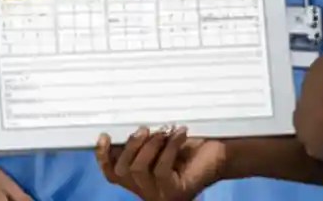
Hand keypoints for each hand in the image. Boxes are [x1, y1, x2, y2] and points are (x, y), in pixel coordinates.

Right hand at [96, 126, 226, 200]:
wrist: (220, 155)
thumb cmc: (190, 147)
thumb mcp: (159, 142)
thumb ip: (139, 143)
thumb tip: (115, 134)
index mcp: (139, 181)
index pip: (112, 174)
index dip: (103, 157)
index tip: (105, 136)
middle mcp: (146, 192)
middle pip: (122, 171)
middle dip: (131, 146)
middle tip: (146, 129)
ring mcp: (160, 196)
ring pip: (139, 169)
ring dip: (151, 145)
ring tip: (165, 131)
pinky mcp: (175, 193)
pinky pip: (161, 169)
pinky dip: (170, 148)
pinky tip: (180, 134)